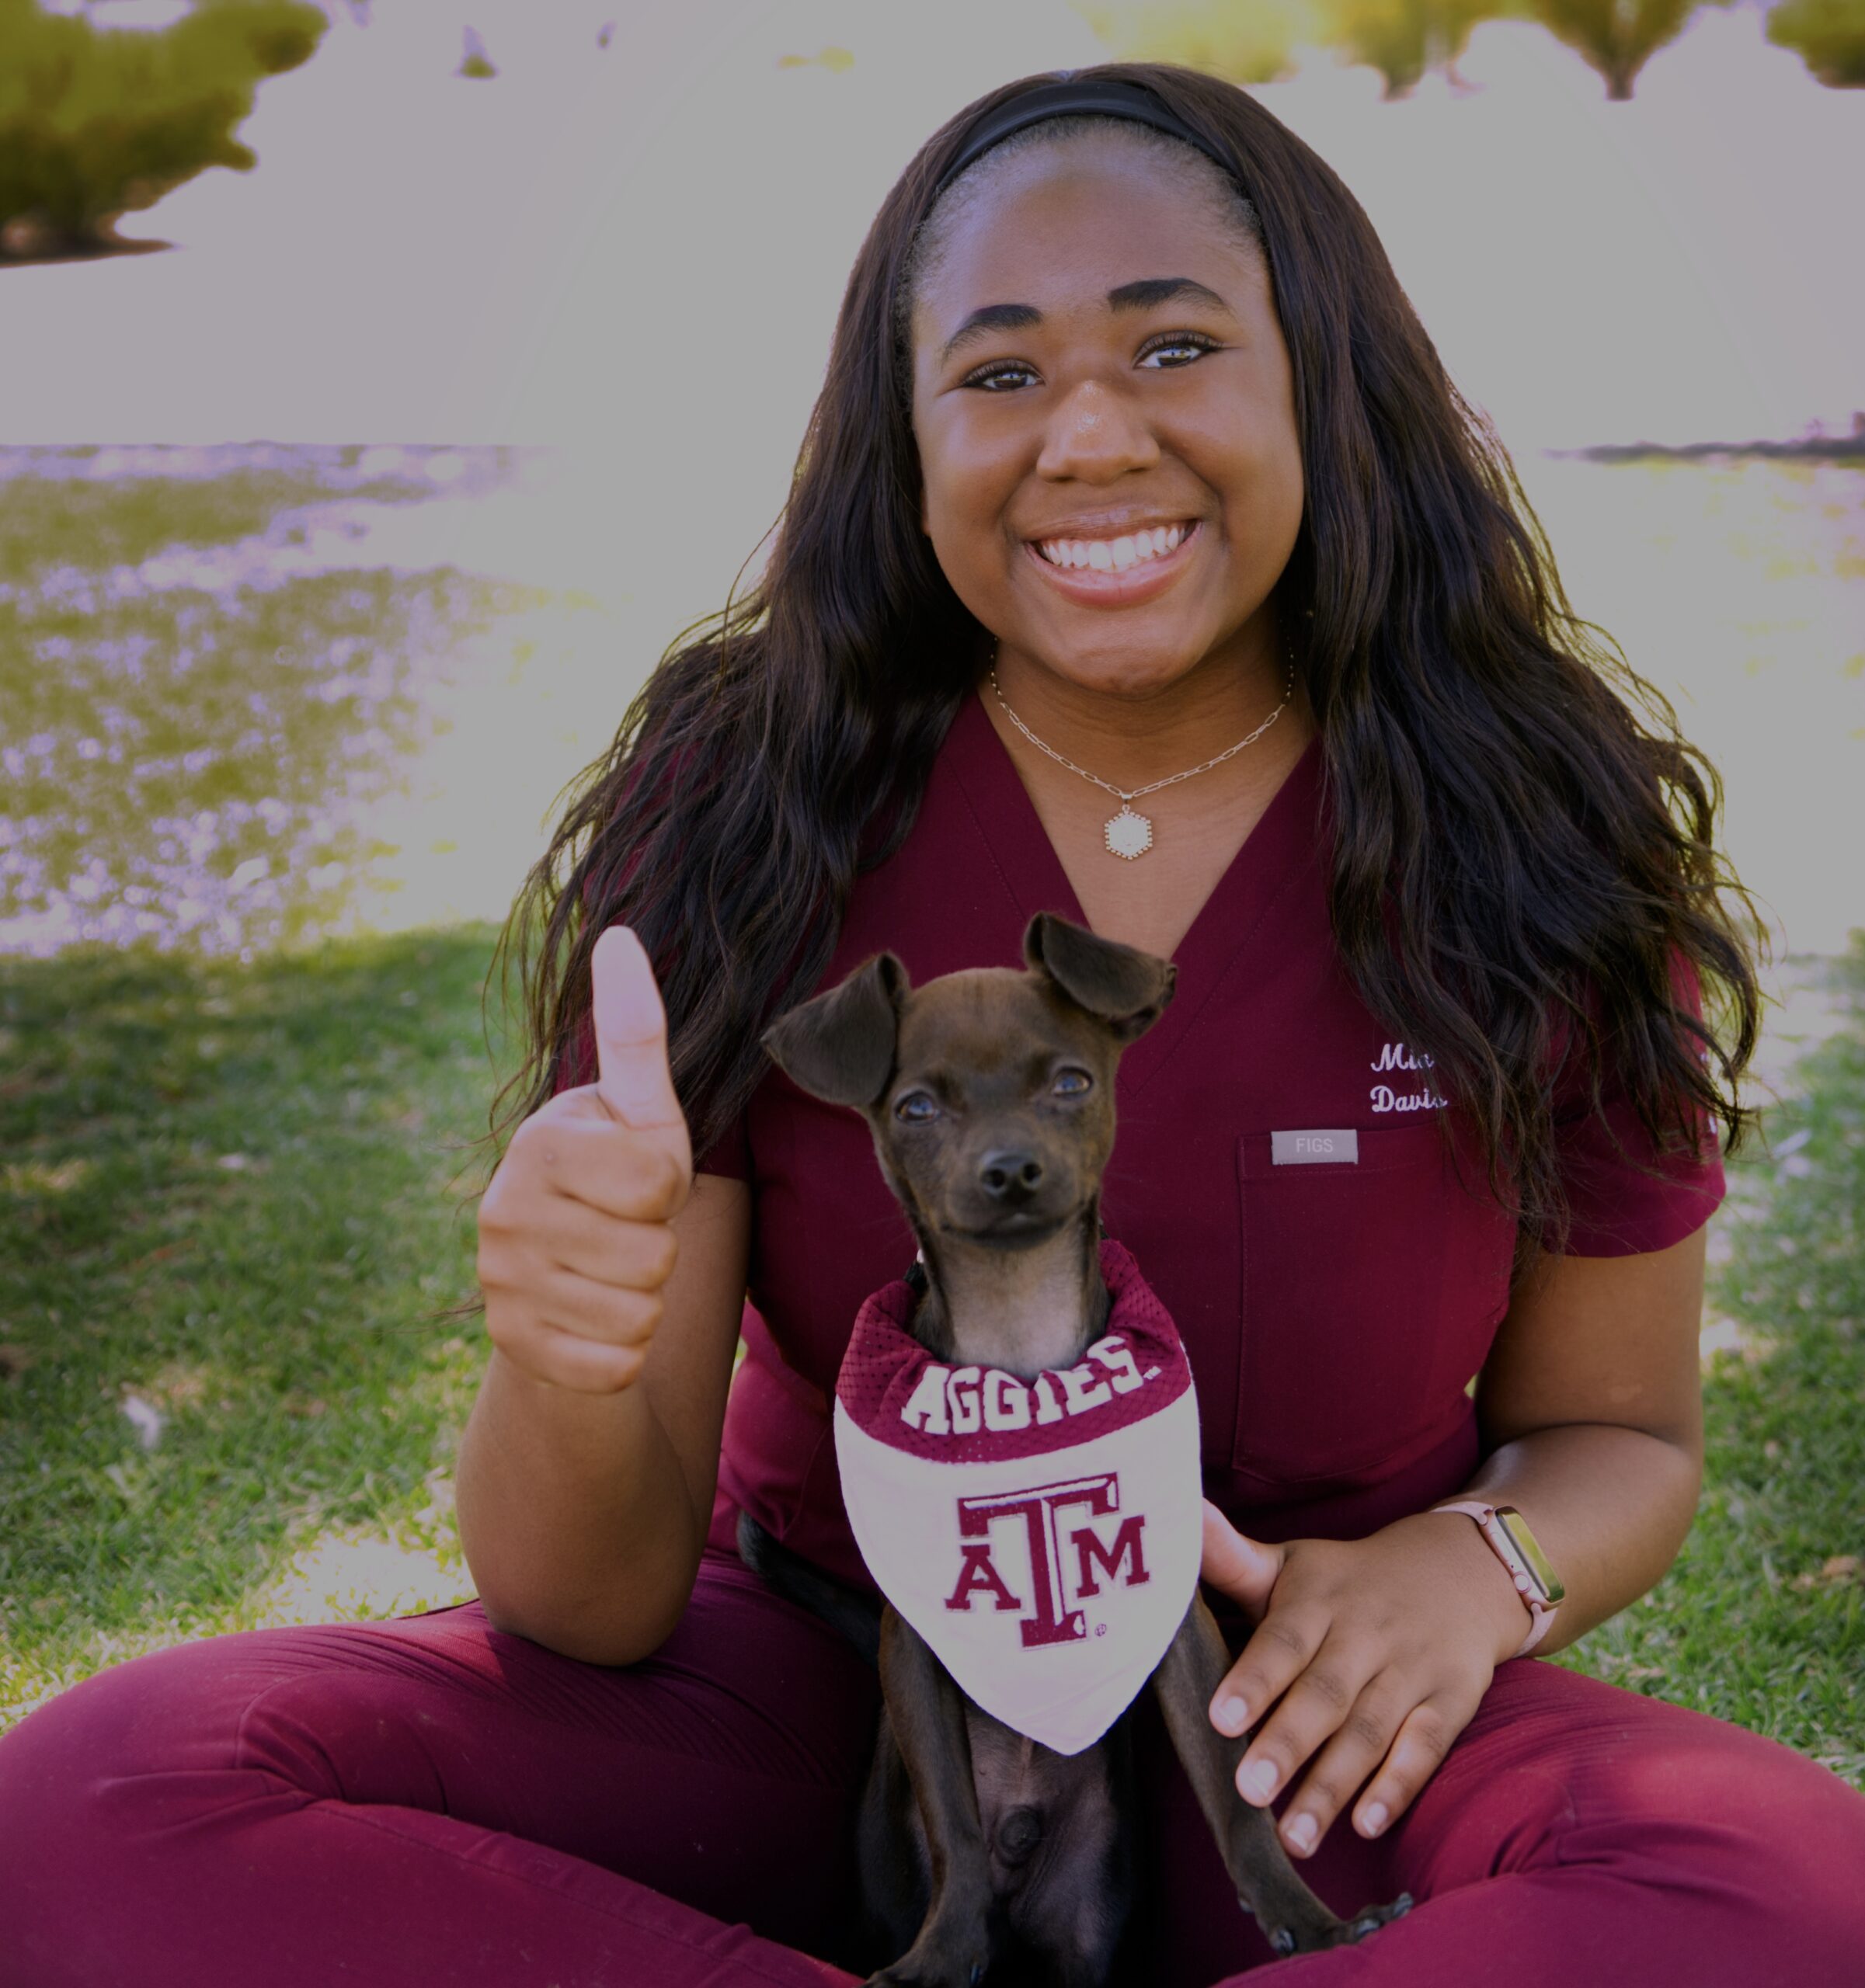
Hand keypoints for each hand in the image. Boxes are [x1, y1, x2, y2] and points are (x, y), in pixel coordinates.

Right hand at [476, 927, 692, 1392]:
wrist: (570, 1281)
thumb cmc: (621, 1182)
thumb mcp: (641, 1110)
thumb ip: (634, 1031)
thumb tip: (620, 932)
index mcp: (538, 1144)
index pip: (658, 1182)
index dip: (669, 1189)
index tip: (637, 1184)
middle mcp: (501, 1212)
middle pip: (653, 1254)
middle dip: (660, 1251)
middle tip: (624, 1236)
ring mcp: (500, 1285)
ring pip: (639, 1313)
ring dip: (644, 1301)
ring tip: (610, 1276)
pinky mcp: (514, 1351)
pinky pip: (617, 1365)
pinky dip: (625, 1355)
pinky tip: (595, 1325)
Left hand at [1199, 1499, 1529, 1859]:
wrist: (1460, 1572)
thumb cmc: (1346, 1580)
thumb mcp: (1292, 1563)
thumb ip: (1231, 1557)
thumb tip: (1180, 1517)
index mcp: (1318, 1600)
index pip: (1284, 1641)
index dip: (1254, 1680)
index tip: (1220, 1719)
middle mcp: (1365, 1635)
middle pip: (1325, 1694)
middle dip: (1288, 1744)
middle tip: (1249, 1791)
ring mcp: (1410, 1670)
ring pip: (1370, 1731)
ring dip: (1332, 1786)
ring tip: (1293, 1837)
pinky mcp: (1450, 1702)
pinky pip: (1425, 1747)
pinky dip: (1397, 1787)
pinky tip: (1365, 1824)